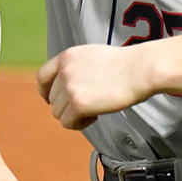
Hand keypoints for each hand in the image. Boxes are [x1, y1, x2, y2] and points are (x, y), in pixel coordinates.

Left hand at [36, 44, 153, 129]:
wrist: (139, 70)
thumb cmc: (124, 64)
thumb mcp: (92, 56)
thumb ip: (75, 68)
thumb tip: (65, 87)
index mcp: (66, 56)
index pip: (42, 77)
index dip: (46, 92)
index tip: (52, 101)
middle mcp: (64, 71)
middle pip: (52, 99)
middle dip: (67, 106)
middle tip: (89, 105)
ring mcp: (69, 87)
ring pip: (58, 113)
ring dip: (74, 116)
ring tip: (94, 110)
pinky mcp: (78, 104)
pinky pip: (67, 123)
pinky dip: (79, 124)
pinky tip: (95, 117)